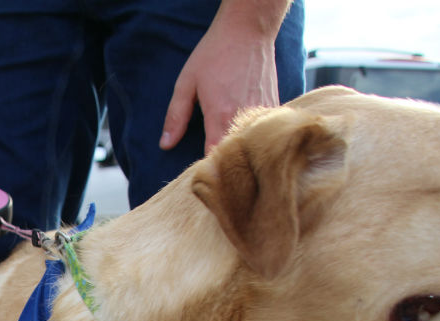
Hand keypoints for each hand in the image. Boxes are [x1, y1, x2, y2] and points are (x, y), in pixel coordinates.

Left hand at [160, 2, 283, 153]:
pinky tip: (247, 136)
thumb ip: (176, 117)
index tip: (202, 172)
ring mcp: (262, 112)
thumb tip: (165, 145)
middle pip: (235, 155)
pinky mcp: (274, 106)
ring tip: (233, 155)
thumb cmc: (216, 53)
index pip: (214, 157)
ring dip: (242, 151)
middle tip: (216, 167)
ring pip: (252, 144)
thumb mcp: (186, 83)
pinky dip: (256, 138)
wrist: (248, 29)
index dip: (208, 167)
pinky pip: (265, 132)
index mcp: (220, 115)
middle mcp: (243, 117)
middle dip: (225, 163)